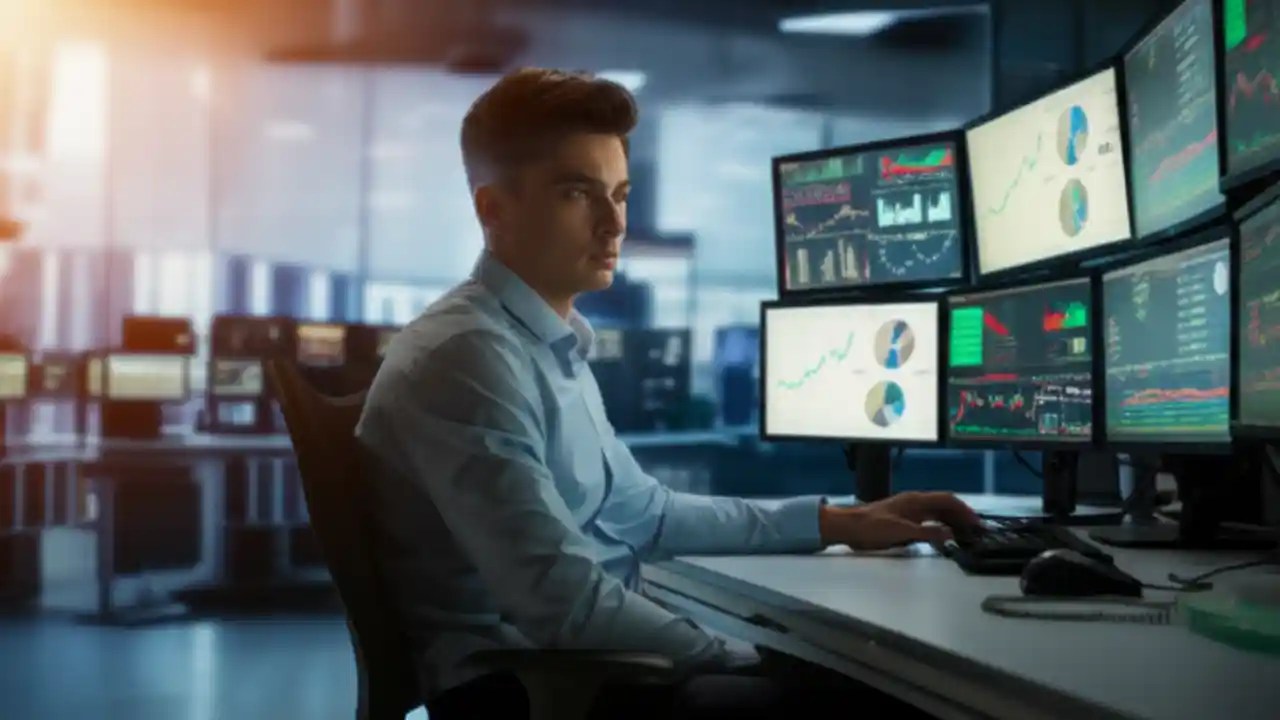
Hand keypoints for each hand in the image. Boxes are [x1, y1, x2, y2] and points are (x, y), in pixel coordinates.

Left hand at [818, 491, 980, 549]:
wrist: (849, 527)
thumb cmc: (872, 527)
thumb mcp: (902, 532)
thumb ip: (927, 532)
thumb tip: (951, 533)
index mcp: (916, 501)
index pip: (947, 500)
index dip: (963, 509)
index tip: (976, 521)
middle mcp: (914, 502)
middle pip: (944, 505)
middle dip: (960, 515)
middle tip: (974, 530)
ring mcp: (908, 510)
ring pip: (936, 512)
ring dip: (951, 520)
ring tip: (963, 533)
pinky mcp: (903, 519)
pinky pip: (927, 519)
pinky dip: (939, 526)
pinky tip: (942, 535)